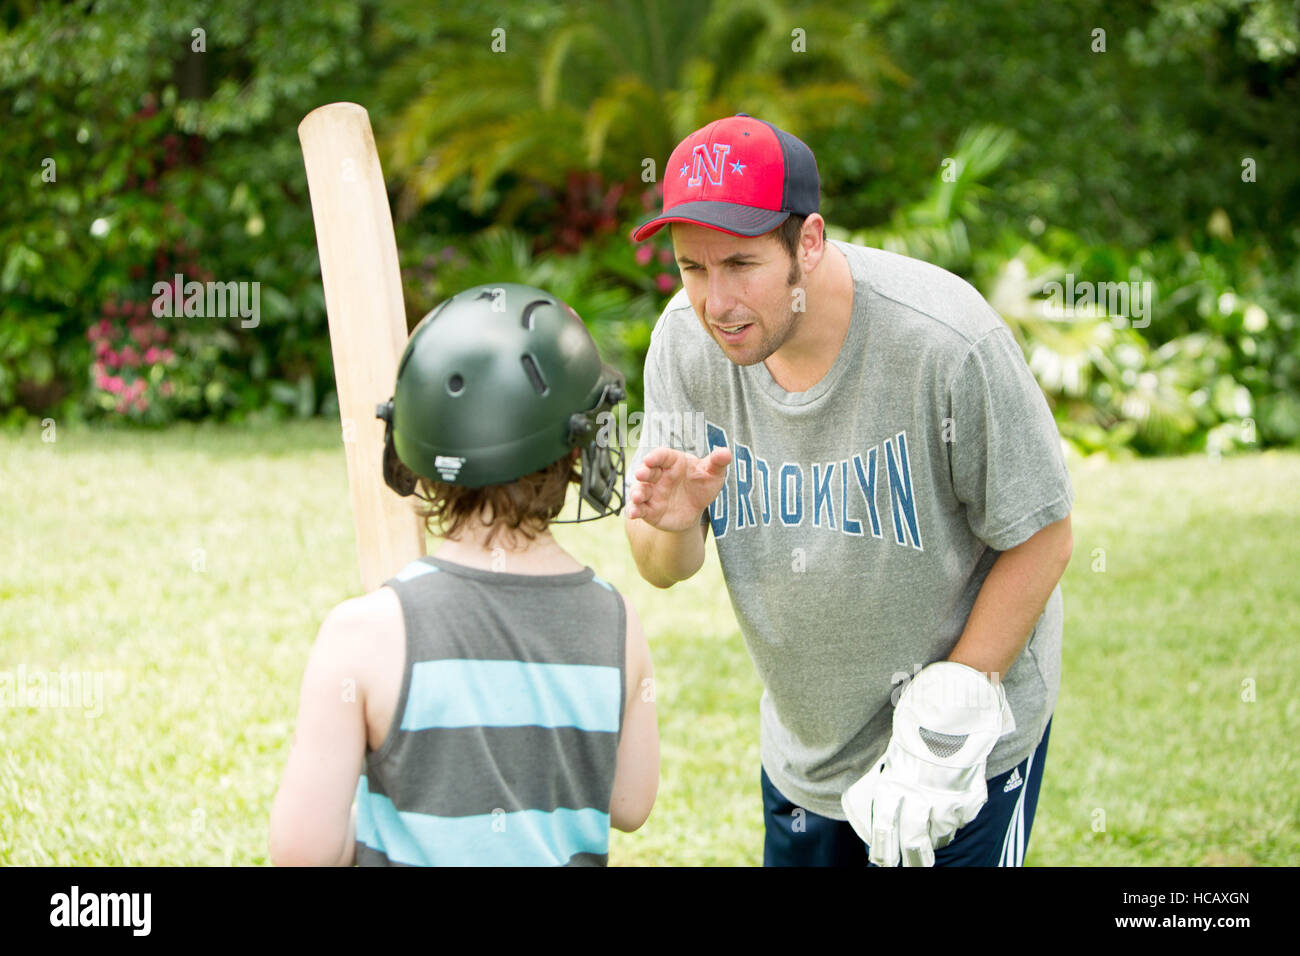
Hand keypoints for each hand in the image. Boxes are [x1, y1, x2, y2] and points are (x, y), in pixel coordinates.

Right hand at [625, 445, 731, 532]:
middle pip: (647, 471)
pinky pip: (639, 509)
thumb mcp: (712, 474)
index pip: (662, 456)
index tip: (650, 459)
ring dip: (636, 493)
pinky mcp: (649, 510)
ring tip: (637, 497)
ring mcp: (652, 493)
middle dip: (642, 472)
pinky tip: (632, 514)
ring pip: (640, 490)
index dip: (655, 457)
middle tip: (641, 474)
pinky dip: (634, 510)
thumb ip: (717, 463)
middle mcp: (659, 476)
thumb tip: (726, 452)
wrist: (694, 510)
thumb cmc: (701, 485)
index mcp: (673, 462)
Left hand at [841, 662, 1015, 866]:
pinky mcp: (971, 792)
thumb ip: (892, 770)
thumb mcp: (896, 744)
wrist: (957, 700)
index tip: (881, 860)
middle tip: (910, 865)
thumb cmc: (919, 716)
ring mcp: (949, 795)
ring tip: (930, 846)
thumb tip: (879, 791)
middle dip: (911, 857)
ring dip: (935, 839)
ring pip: (941, 833)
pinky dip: (956, 822)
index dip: (882, 847)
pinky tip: (950, 822)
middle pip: (913, 840)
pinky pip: (963, 819)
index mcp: (897, 781)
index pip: (885, 826)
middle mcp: (921, 793)